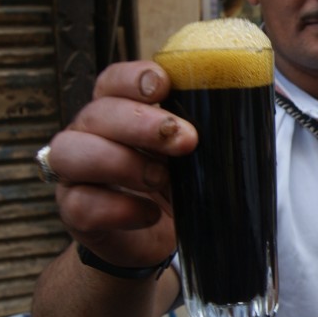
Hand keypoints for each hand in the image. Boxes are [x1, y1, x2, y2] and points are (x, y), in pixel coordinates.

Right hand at [46, 61, 197, 266]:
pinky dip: (120, 209)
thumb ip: (202, 131)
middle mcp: (87, 134)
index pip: (112, 81)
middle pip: (95, 113)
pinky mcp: (73, 211)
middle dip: (141, 124)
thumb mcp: (191, 154)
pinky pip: (80, 204)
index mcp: (116, 110)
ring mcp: (73, 173)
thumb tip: (246, 108)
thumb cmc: (174, 184)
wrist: (156, 238)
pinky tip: (150, 214)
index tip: (164, 85)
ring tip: (162, 179)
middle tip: (186, 140)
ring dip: (122, 163)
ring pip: (71, 153)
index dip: (133, 78)